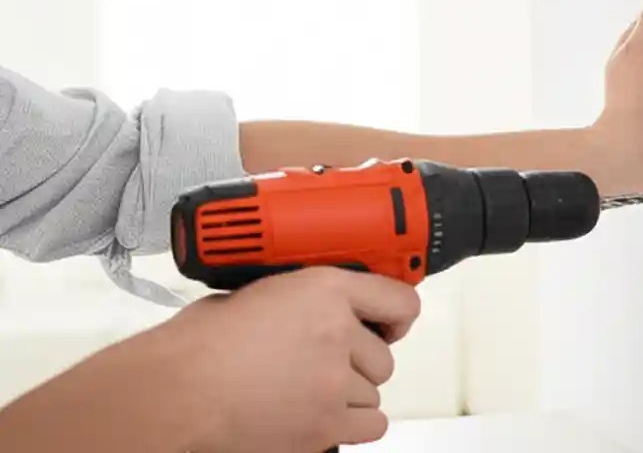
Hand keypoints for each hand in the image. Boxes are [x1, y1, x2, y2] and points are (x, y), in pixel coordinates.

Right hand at [170, 267, 420, 451]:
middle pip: (382, 356)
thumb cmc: (196, 346)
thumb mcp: (253, 296)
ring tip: (302, 394)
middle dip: (356, 363)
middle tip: (316, 367)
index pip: (398, 299)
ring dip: (347, 396)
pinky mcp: (327, 424)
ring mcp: (336, 381)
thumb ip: (296, 301)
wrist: (174, 393)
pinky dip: (351, 424)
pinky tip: (321, 418)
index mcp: (324, 288)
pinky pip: (371, 425)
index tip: (389, 325)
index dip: (395, 315)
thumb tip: (310, 313)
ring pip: (373, 393)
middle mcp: (339, 331)